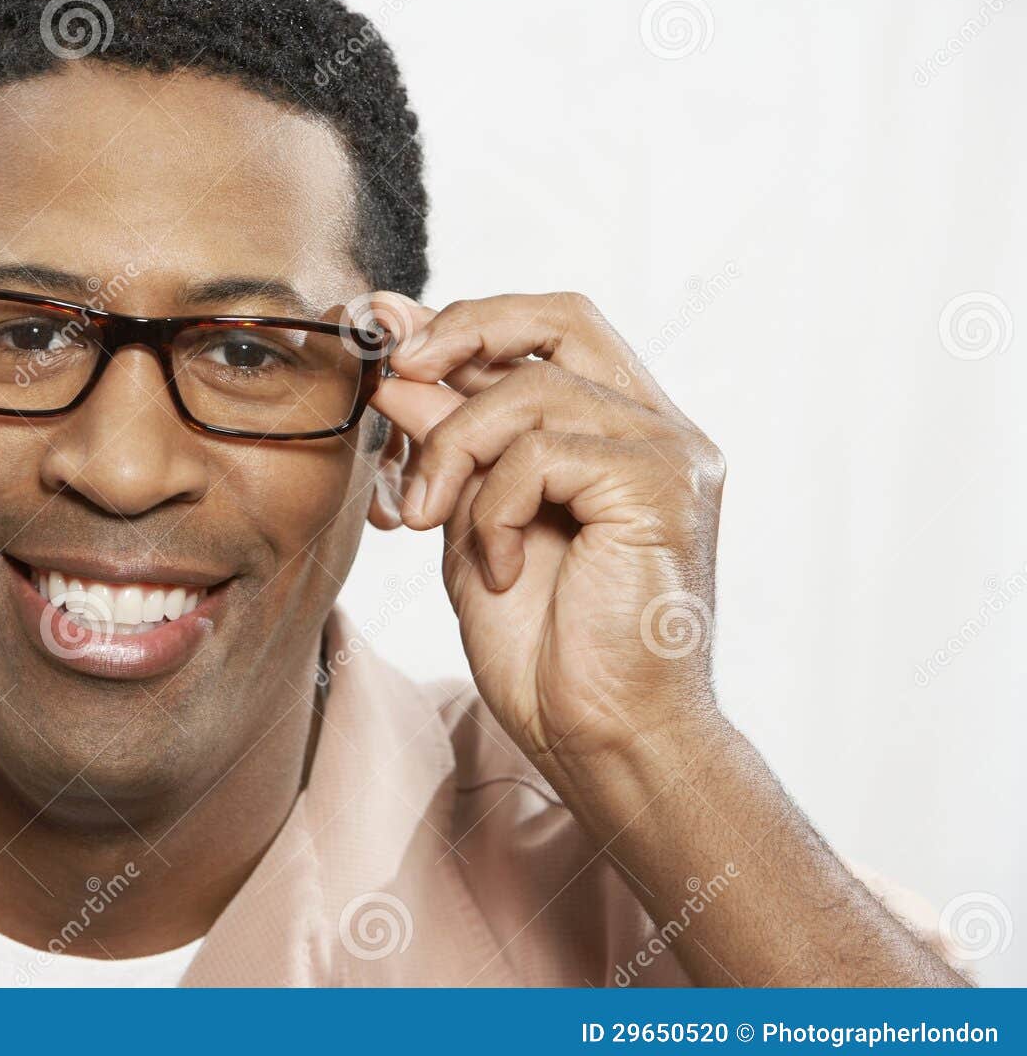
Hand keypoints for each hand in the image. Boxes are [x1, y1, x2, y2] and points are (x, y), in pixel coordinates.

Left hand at [370, 292, 725, 765]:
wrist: (603, 739)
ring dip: (454, 449)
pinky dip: (495, 506)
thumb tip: (400, 371)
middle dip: (465, 328)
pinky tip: (500, 567)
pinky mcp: (663, 485)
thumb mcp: (474, 525)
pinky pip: (543, 452)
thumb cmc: (547, 650)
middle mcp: (656, 428)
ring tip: (429, 520)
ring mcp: (669, 453)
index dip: (462, 322)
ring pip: (530, 389)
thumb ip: (451, 446)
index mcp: (618, 431)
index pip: (547, 333)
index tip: (385, 330)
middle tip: (397, 370)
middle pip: (562, 316)